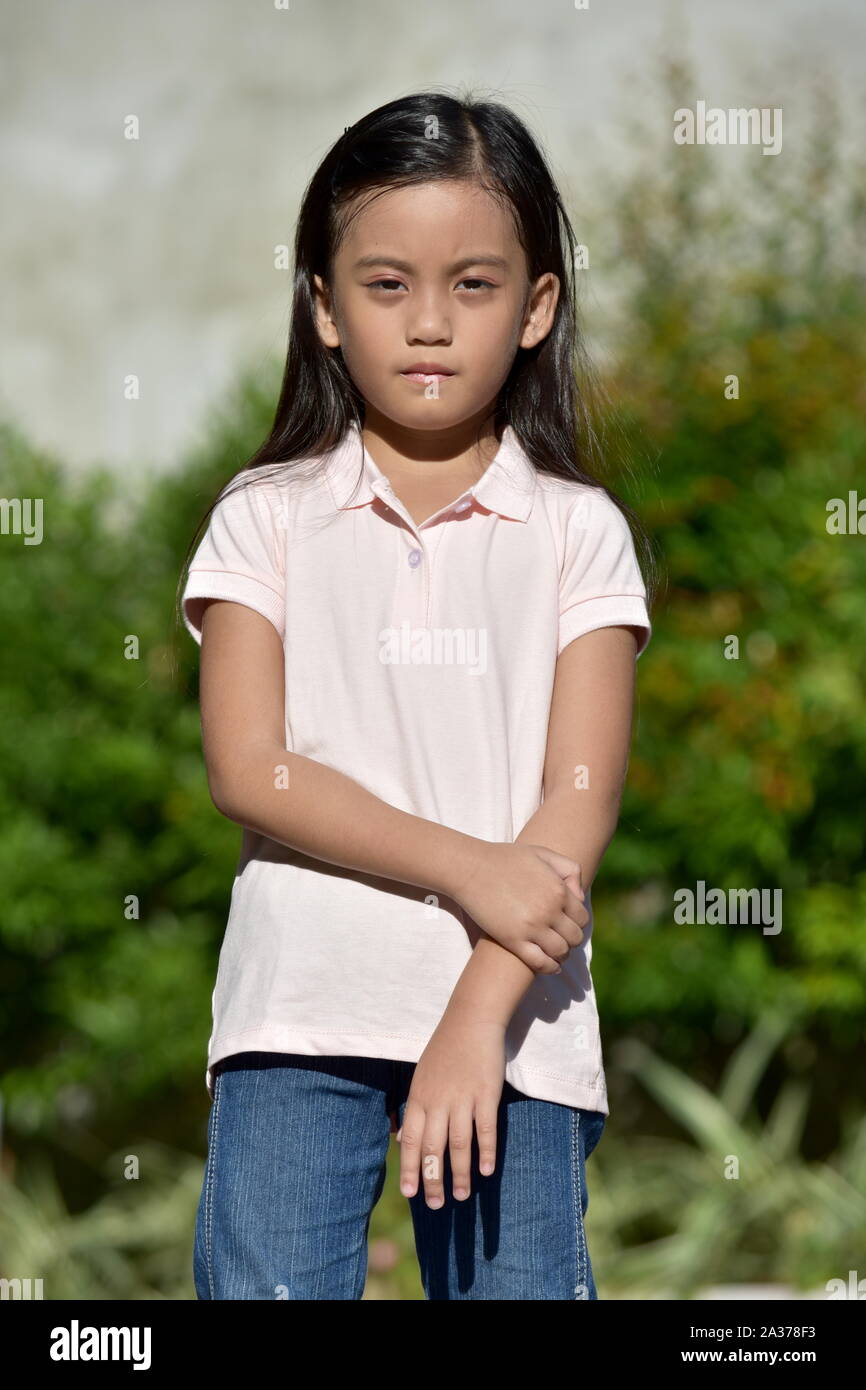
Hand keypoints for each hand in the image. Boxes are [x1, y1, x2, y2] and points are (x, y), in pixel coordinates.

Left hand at [397, 1012, 505, 1206]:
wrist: (471, 1019)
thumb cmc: (445, 1049)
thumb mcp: (421, 1077)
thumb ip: (414, 1110)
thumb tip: (402, 1140)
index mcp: (419, 1097)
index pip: (412, 1140)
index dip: (410, 1168)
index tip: (409, 1194)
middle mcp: (438, 1100)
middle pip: (433, 1148)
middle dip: (433, 1179)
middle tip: (435, 1205)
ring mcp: (463, 1097)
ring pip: (458, 1143)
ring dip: (460, 1173)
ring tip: (462, 1196)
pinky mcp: (486, 1093)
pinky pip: (485, 1128)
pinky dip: (485, 1151)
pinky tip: (487, 1171)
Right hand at [452, 842, 588, 973]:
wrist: (470, 869)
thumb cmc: (505, 859)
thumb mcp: (542, 853)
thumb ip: (569, 869)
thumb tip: (580, 897)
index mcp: (558, 890)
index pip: (582, 917)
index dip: (577, 923)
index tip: (568, 924)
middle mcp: (549, 910)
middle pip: (575, 937)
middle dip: (571, 940)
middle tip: (562, 938)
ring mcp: (531, 927)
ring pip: (561, 952)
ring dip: (562, 955)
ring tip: (555, 952)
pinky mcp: (513, 940)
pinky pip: (540, 962)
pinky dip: (549, 967)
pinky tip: (550, 966)